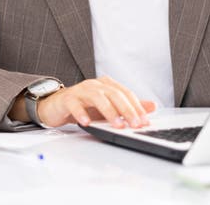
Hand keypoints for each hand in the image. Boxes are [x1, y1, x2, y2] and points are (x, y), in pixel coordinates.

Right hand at [37, 76, 155, 128]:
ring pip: (98, 97)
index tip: (145, 121)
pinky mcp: (68, 98)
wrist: (57, 105)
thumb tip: (152, 107)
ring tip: (117, 125)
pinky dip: (82, 114)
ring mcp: (81, 90)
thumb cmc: (84, 106)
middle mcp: (95, 84)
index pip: (126, 93)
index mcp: (107, 85)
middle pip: (115, 94)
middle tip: (135, 124)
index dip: (137, 107)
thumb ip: (129, 107)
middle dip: (127, 110)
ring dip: (109, 112)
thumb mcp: (109, 107)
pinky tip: (87, 123)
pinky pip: (76, 105)